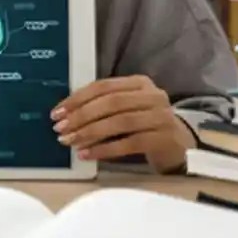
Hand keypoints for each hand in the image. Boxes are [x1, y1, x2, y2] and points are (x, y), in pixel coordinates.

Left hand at [49, 75, 196, 173]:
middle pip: (111, 103)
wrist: (179, 145)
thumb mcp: (127, 108)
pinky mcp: (164, 139)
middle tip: (60, 129)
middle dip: (81, 116)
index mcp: (140, 83)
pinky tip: (88, 154)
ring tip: (71, 142)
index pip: (104, 86)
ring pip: (120, 122)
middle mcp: (153, 96)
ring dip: (90, 133)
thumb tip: (66, 114)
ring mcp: (161, 117)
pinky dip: (105, 149)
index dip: (78, 98)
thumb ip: (104, 105)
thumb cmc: (145, 125)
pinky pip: (129, 143)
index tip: (57, 112)